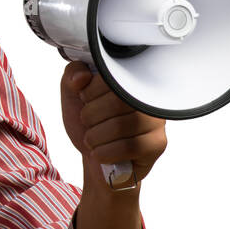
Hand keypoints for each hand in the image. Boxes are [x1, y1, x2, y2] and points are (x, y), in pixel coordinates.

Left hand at [61, 61, 166, 183]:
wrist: (95, 154)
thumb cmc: (89, 121)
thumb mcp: (72, 93)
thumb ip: (72, 74)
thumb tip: (81, 77)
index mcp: (129, 78)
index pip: (111, 77)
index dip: (89, 92)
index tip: (85, 100)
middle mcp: (148, 96)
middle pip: (117, 102)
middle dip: (90, 116)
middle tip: (86, 123)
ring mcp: (156, 120)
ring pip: (121, 126)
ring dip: (95, 136)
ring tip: (91, 139)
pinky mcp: (157, 143)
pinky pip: (130, 146)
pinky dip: (106, 152)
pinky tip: (99, 153)